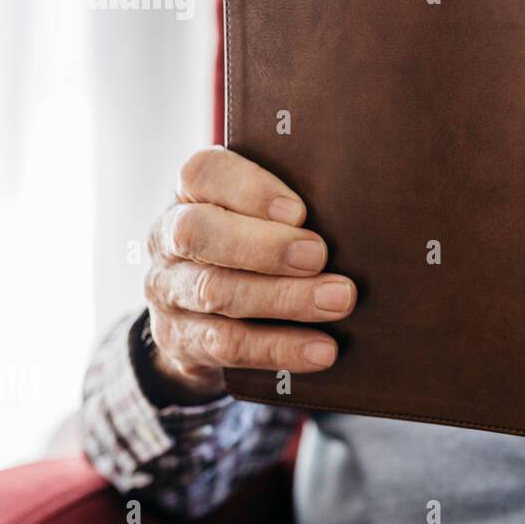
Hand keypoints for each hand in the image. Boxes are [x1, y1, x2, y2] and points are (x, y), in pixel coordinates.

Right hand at [142, 147, 356, 402]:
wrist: (197, 319)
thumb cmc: (249, 247)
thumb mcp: (257, 218)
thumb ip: (288, 210)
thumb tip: (356, 213)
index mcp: (190, 193)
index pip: (203, 174)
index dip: (250, 189)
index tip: (301, 211)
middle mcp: (168, 238)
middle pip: (198, 232)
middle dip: (264, 245)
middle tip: (320, 255)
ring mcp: (168, 291)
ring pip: (216, 291)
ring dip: (284, 297)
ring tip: (339, 300)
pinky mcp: (181, 340)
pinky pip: (228, 345)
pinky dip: (280, 347)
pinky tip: (323, 350)